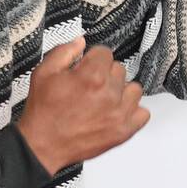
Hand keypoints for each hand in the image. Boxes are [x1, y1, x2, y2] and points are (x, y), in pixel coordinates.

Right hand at [16, 37, 149, 172]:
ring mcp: (119, 113)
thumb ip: (64, 52)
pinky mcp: (124, 130)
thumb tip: (81, 42)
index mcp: (91, 76)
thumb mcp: (44, 73)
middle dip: (105, 74)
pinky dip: (132, 112)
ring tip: (104, 99)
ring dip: (121, 92)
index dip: (92, 59)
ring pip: (134, 89)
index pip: (105, 52)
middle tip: (90, 86)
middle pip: (119, 70)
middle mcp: (109, 93)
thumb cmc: (43, 112)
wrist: (43, 144)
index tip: (86, 67)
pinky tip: (116, 112)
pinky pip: (143, 113)